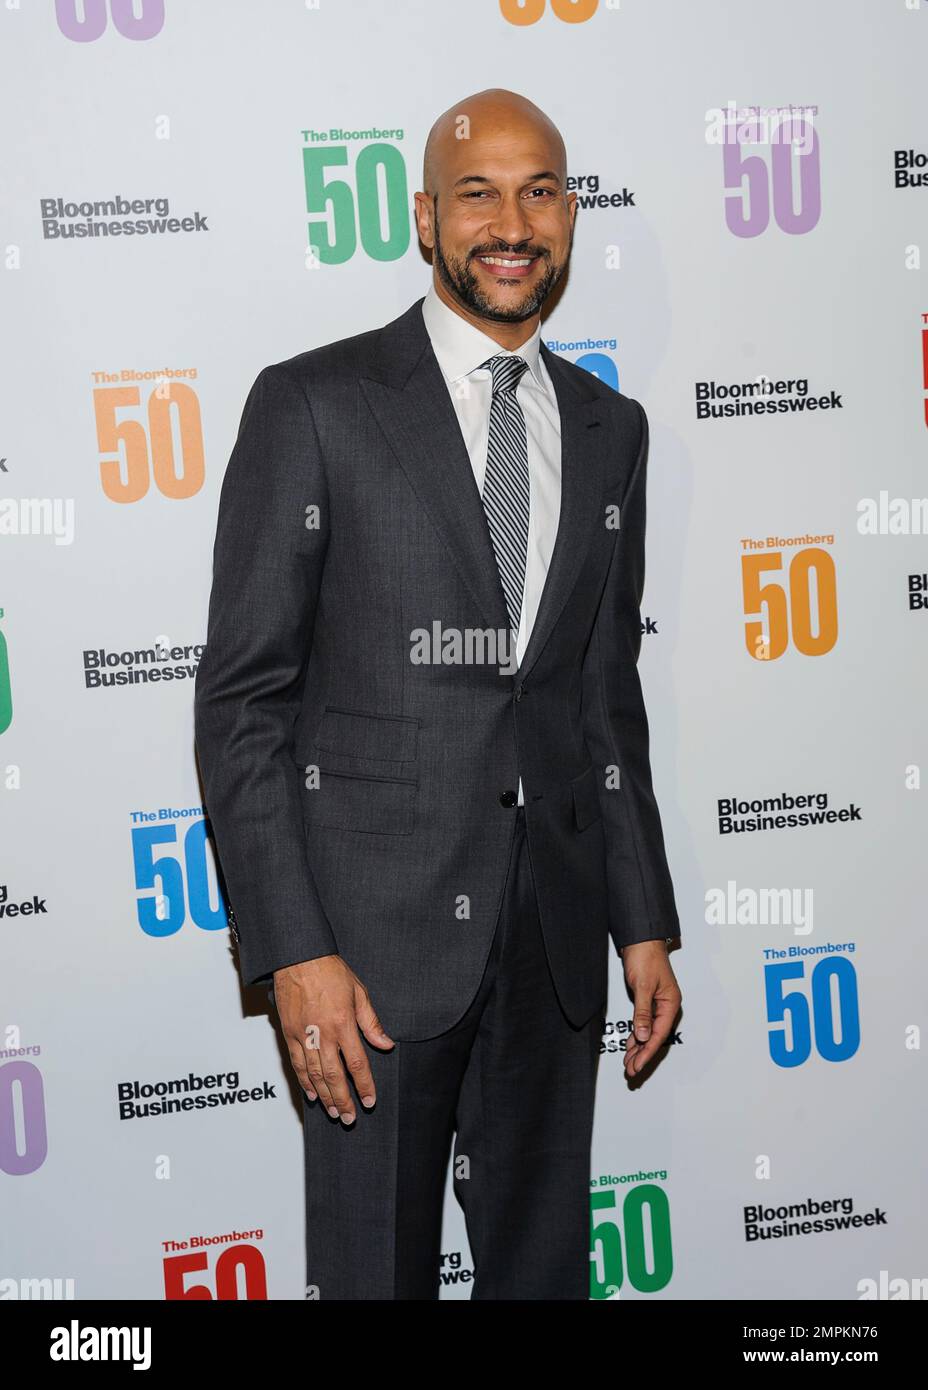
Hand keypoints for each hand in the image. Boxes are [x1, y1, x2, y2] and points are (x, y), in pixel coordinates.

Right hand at [273, 955, 394, 1123]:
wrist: (298, 958)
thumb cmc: (330, 971)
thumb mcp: (359, 992)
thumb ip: (372, 1023)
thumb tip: (386, 1044)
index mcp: (343, 1023)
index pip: (357, 1063)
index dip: (364, 1085)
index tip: (369, 1101)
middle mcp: (322, 1033)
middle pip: (334, 1075)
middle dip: (343, 1100)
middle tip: (349, 1118)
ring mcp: (303, 1035)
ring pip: (315, 1074)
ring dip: (325, 1096)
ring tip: (333, 1111)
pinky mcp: (289, 1033)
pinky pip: (297, 1064)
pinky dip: (305, 1081)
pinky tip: (312, 1093)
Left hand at [620, 942, 681, 1079]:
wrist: (640, 939)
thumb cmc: (645, 957)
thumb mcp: (643, 986)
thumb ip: (643, 1012)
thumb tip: (644, 1036)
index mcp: (671, 1003)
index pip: (659, 1034)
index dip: (647, 1052)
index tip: (637, 1066)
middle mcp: (666, 1006)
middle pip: (655, 1037)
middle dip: (642, 1055)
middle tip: (630, 1071)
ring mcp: (657, 1005)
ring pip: (649, 1033)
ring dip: (638, 1048)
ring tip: (629, 1064)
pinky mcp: (648, 1001)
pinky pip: (643, 1024)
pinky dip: (636, 1036)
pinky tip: (630, 1047)